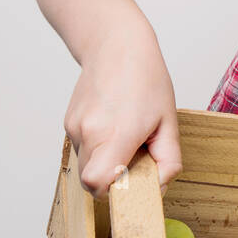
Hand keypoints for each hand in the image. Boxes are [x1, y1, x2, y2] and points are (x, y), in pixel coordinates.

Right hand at [64, 17, 183, 199]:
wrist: (115, 44)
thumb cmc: (145, 78)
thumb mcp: (169, 121)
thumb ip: (169, 160)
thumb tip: (159, 187)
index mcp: (115, 134)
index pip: (97, 184)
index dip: (113, 192)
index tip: (131, 182)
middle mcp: (88, 132)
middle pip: (90, 181)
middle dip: (112, 180)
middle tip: (134, 159)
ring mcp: (74, 127)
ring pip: (84, 166)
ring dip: (104, 163)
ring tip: (125, 137)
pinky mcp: (68, 122)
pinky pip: (82, 149)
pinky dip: (97, 148)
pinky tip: (113, 125)